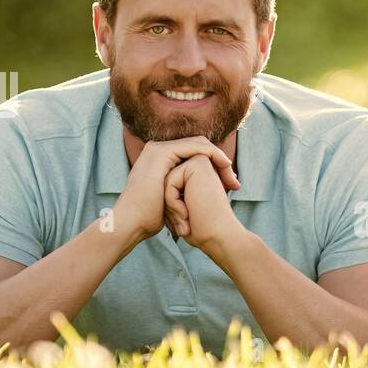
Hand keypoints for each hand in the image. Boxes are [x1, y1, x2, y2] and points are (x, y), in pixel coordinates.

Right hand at [113, 137, 239, 243]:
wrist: (132, 223)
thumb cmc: (150, 218)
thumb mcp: (172, 201)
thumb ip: (183, 192)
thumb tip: (196, 198)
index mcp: (161, 159)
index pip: (195, 154)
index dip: (216, 166)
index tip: (232, 186)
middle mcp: (159, 150)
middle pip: (199, 146)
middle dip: (221, 161)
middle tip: (235, 183)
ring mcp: (158, 149)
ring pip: (199, 144)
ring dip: (219, 158)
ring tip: (232, 178)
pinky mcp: (161, 153)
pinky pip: (194, 147)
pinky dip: (212, 155)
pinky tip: (224, 166)